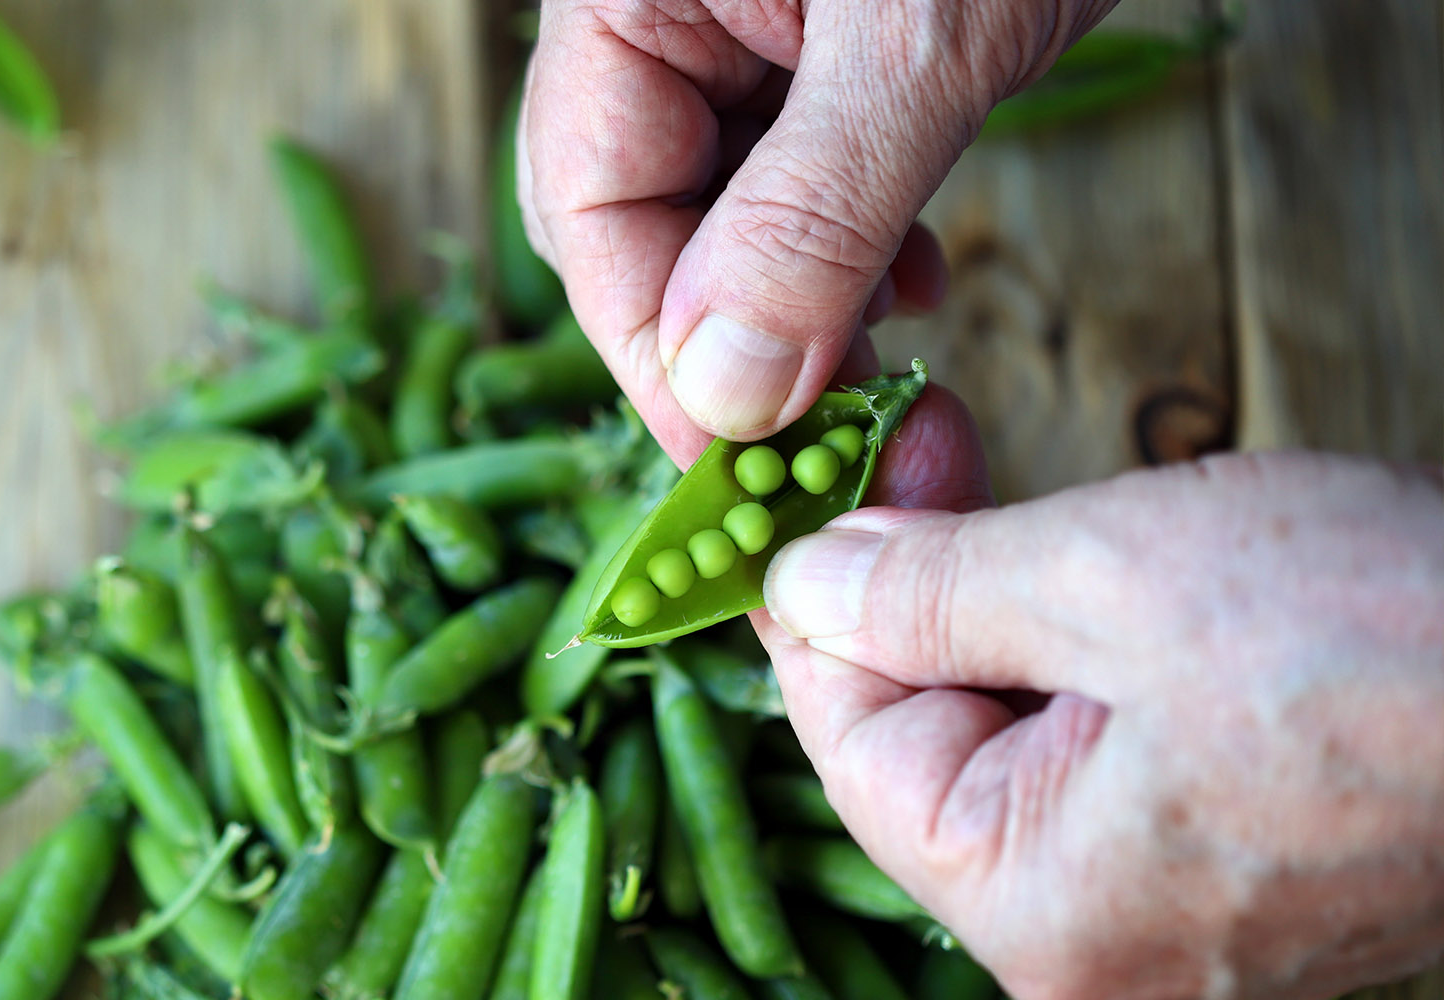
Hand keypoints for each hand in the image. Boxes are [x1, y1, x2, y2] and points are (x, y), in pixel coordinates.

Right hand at [519, 0, 1117, 464]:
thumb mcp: (920, 33)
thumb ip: (815, 210)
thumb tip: (727, 391)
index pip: (589, 206)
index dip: (656, 350)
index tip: (736, 466)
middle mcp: (669, 17)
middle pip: (639, 224)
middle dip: (725, 344)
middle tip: (814, 445)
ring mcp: (747, 34)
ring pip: (722, 218)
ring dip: (795, 316)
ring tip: (879, 375)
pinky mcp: (830, 55)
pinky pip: (798, 185)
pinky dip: (849, 258)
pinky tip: (911, 288)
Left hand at [760, 451, 1443, 998]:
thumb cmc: (1389, 638)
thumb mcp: (1105, 578)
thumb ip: (925, 589)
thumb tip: (800, 580)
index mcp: (1040, 913)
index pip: (848, 742)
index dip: (819, 597)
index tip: (820, 480)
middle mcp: (1089, 953)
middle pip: (922, 743)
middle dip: (911, 591)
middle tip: (918, 449)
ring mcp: (1162, 922)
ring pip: (1007, 737)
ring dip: (992, 606)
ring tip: (998, 484)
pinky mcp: (1224, 870)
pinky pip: (1092, 754)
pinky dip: (1072, 651)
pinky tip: (1087, 563)